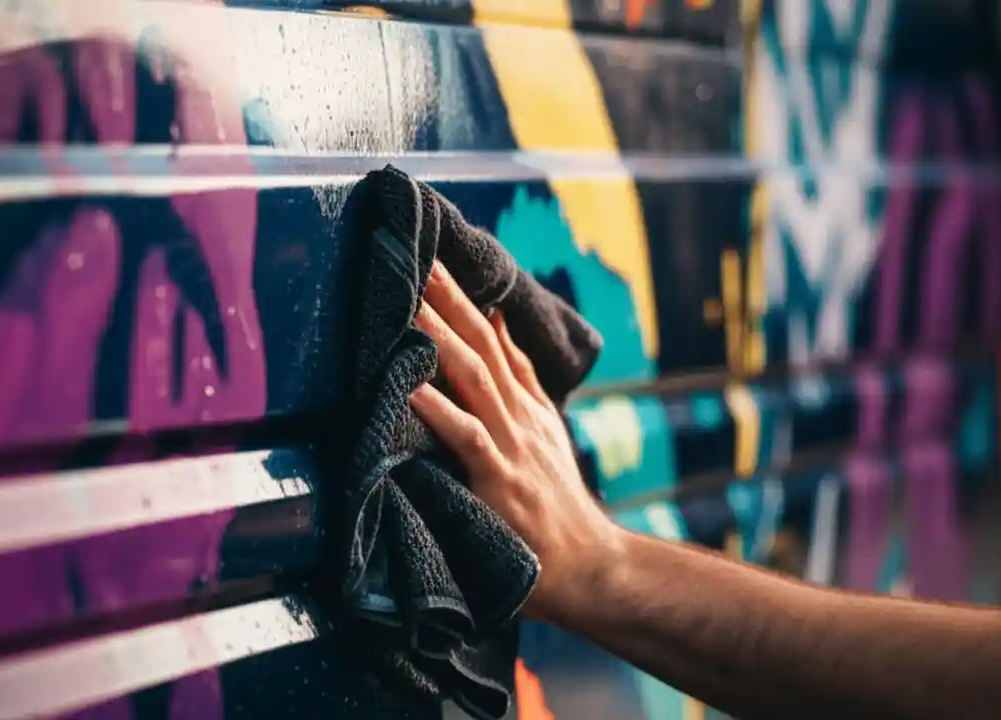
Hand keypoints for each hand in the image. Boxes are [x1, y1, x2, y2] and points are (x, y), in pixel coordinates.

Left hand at [409, 262, 624, 621]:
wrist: (591, 567)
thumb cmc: (556, 509)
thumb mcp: (545, 437)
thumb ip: (522, 382)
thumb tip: (497, 322)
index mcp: (530, 406)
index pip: (497, 339)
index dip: (465, 298)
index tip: (435, 260)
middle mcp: (523, 416)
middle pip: (485, 343)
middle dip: (449, 298)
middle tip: (416, 256)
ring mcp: (514, 445)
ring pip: (475, 376)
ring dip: (441, 334)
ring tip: (409, 299)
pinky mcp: (501, 480)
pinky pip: (466, 434)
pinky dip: (437, 405)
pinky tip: (408, 382)